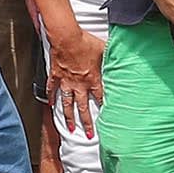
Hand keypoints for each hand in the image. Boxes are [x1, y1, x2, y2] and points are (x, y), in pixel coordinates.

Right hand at [48, 22, 104, 138]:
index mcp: (92, 79)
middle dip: (87, 122)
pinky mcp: (55, 75)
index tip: (107, 119)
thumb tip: (123, 56)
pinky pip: (51, 88)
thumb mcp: (104, 49)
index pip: (100, 97)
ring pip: (67, 103)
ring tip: (70, 128)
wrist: (67, 37)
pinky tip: (50, 105)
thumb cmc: (86, 42)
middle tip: (90, 135)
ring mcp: (66, 81)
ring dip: (68, 116)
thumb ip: (111, 57)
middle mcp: (79, 84)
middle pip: (83, 107)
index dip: (104, 108)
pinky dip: (50, 97)